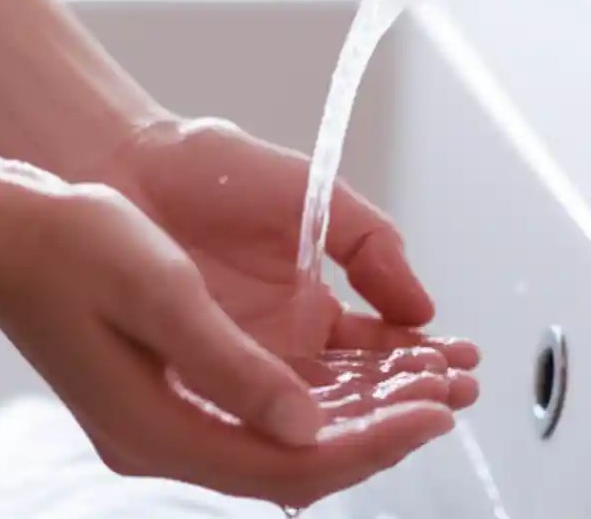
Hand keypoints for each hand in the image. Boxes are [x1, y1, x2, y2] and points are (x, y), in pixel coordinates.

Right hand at [0, 152, 459, 506]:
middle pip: (295, 462)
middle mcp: (166, 439)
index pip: (291, 463)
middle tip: (448, 396)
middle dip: (379, 431)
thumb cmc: (74, 247)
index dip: (373, 444)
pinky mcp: (174, 393)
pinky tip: (363, 370)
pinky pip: (263, 412)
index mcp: (160, 429)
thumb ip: (235, 369)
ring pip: (285, 438)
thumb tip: (309, 427)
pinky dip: (321, 396)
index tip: (434, 413)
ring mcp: (168, 420)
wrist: (6, 229)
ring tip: (426, 381)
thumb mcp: (162, 295)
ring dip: (358, 414)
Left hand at [80, 116, 479, 409]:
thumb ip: (371, 247)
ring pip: (319, 415)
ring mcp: (245, 370)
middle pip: (359, 395)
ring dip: (373, 418)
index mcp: (313, 310)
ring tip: (421, 408)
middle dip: (412, 397)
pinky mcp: (206, 379)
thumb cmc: (212, 172)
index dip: (423, 361)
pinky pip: (262, 418)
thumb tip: (424, 307)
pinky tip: (348, 425)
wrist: (129, 165)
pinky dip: (309, 426)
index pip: (382, 354)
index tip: (460, 361)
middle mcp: (283, 352)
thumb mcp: (313, 198)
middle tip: (452, 394)